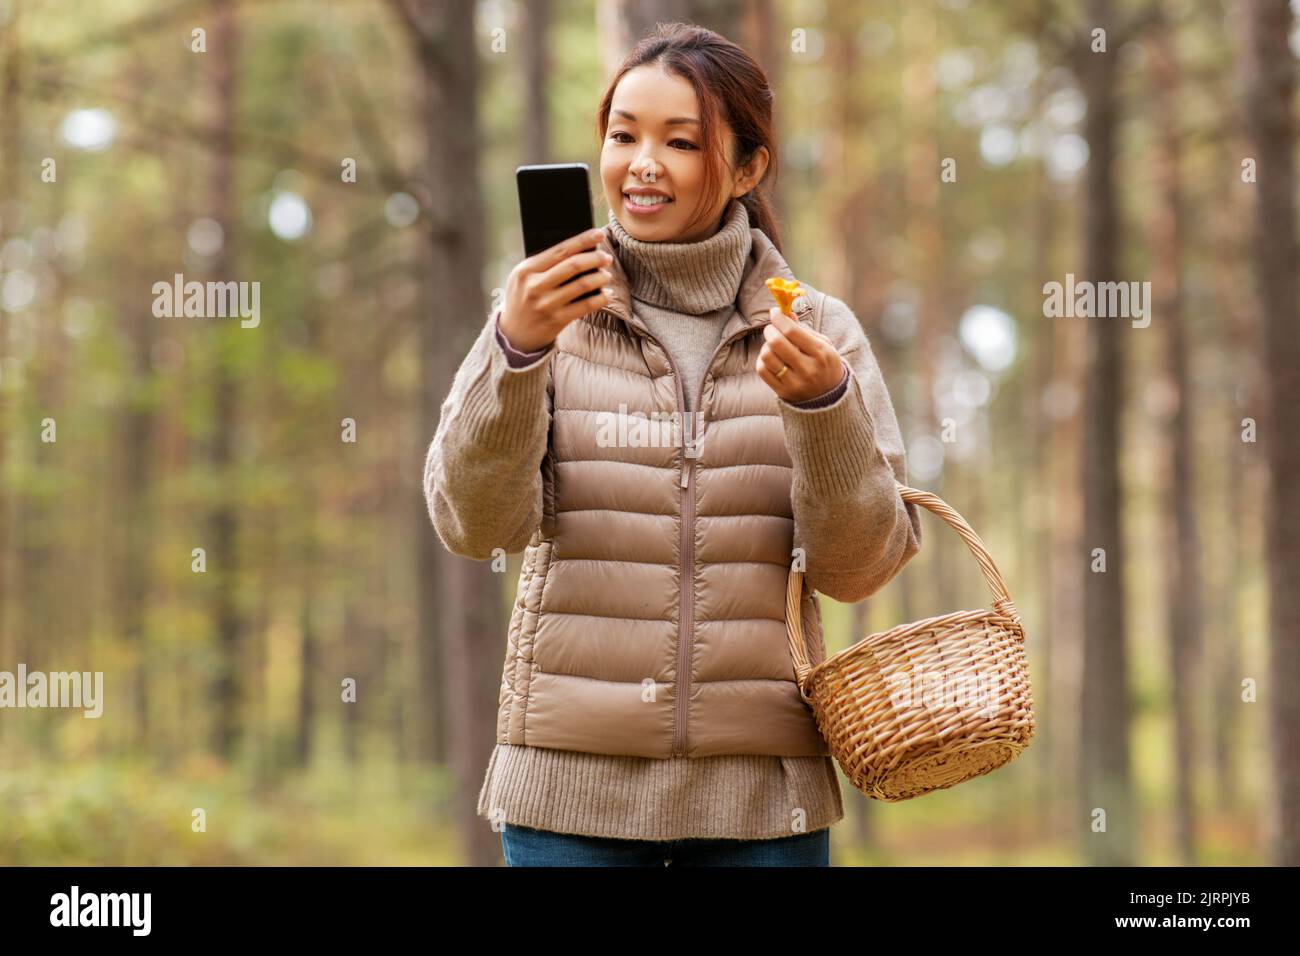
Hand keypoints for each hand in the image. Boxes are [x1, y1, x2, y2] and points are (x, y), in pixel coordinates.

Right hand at [499, 228, 612, 352]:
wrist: (514, 334)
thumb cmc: (524, 298)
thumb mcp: (523, 278)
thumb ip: (543, 264)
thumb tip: (579, 248)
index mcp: (526, 270)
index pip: (559, 250)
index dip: (582, 241)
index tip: (599, 234)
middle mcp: (535, 286)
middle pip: (573, 266)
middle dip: (595, 259)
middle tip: (606, 258)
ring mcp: (546, 305)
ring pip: (582, 285)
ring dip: (600, 278)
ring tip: (607, 275)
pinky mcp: (556, 321)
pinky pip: (585, 306)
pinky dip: (600, 298)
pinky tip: (607, 294)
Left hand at [755, 306, 843, 402]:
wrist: (829, 397)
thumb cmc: (825, 365)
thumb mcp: (823, 345)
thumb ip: (804, 329)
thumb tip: (785, 314)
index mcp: (821, 354)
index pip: (792, 331)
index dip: (779, 318)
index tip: (775, 313)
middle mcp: (808, 369)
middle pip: (776, 342)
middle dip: (770, 330)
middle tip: (772, 328)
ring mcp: (795, 383)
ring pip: (767, 356)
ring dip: (765, 346)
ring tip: (772, 345)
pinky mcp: (783, 392)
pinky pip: (762, 370)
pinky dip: (762, 360)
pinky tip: (770, 358)